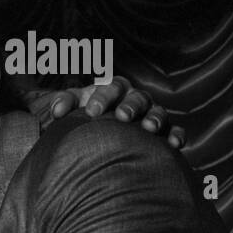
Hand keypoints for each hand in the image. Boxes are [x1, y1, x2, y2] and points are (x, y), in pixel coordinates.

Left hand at [41, 77, 183, 149]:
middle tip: (121, 116)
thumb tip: (56, 112)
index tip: (91, 111)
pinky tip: (174, 145)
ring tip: (148, 128)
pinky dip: (176, 135)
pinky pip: (175, 130)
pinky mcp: (165, 130)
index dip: (102, 97)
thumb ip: (63, 103)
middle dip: (130, 105)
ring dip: (154, 117)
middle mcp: (135, 99)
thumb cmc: (88, 115)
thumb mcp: (74, 105)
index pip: (110, 87)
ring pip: (157, 111)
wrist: (104, 132)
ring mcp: (151, 113)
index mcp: (113, 89)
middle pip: (136, 97)